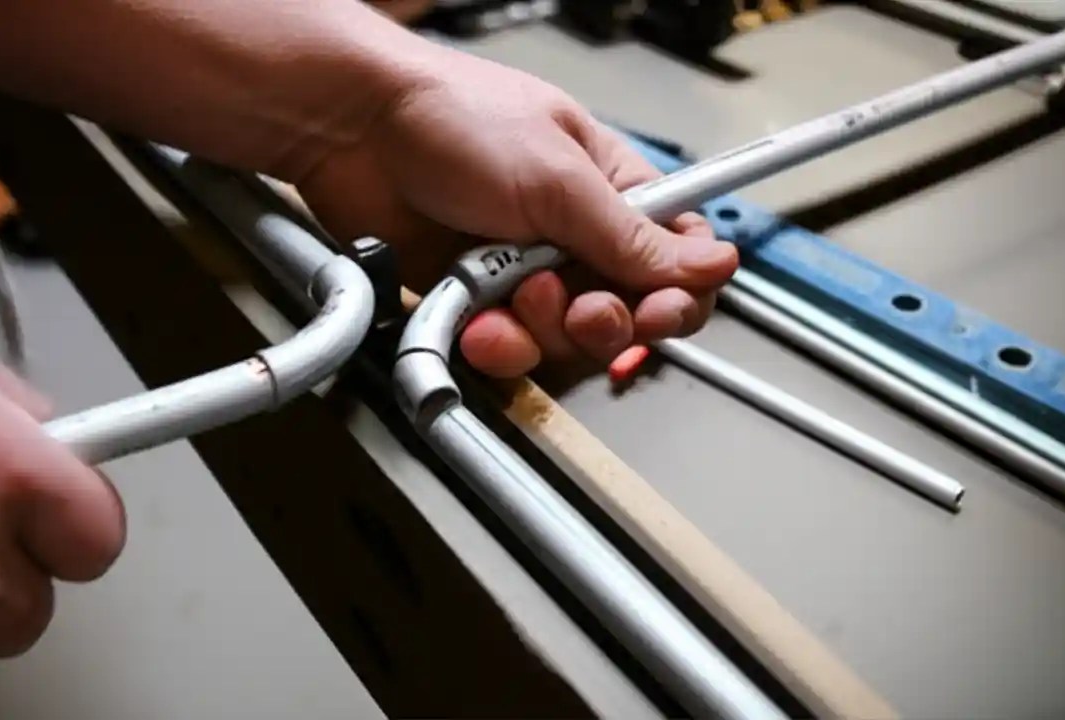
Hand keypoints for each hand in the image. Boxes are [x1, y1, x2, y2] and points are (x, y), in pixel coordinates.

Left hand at [297, 46, 737, 377]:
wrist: (353, 132)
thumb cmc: (454, 118)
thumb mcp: (558, 178)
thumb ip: (631, 238)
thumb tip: (710, 265)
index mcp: (611, 190)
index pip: (675, 258)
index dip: (677, 294)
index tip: (660, 310)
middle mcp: (573, 236)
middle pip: (625, 313)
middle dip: (606, 321)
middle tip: (582, 306)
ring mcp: (523, 272)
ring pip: (564, 342)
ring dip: (545, 333)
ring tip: (517, 296)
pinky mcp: (476, 301)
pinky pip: (508, 348)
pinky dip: (498, 345)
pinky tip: (481, 322)